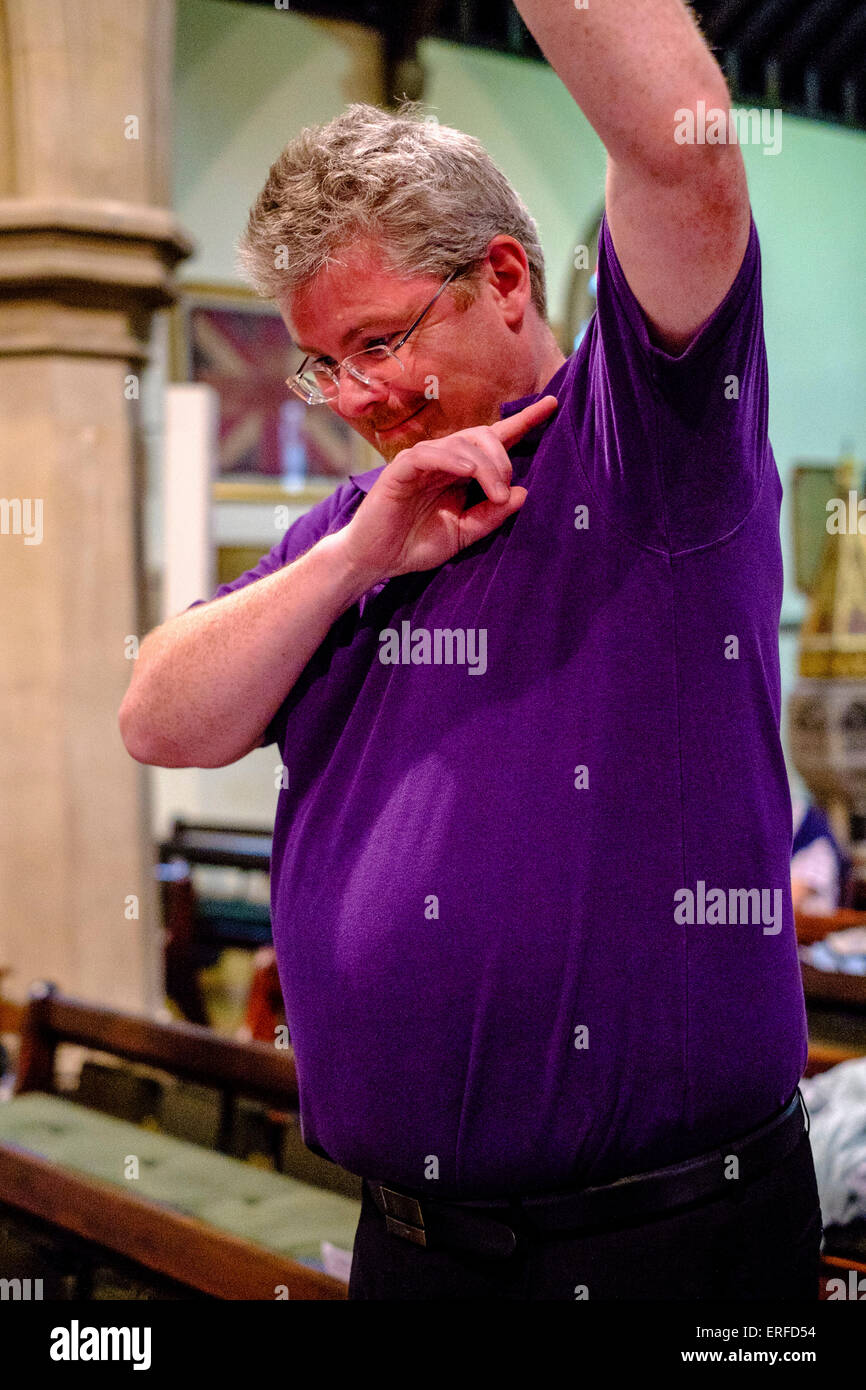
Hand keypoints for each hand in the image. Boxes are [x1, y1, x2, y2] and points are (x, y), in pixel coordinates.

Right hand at [336, 394, 557, 581]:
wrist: (376, 560)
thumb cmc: (415, 544)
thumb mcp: (464, 533)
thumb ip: (491, 516)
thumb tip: (523, 493)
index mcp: (460, 472)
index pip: (495, 440)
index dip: (523, 422)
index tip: (552, 405)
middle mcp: (444, 460)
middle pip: (483, 436)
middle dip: (503, 459)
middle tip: (504, 493)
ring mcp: (421, 461)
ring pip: (461, 443)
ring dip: (486, 466)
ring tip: (495, 494)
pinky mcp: (400, 469)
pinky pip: (429, 454)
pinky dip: (451, 458)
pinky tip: (467, 470)